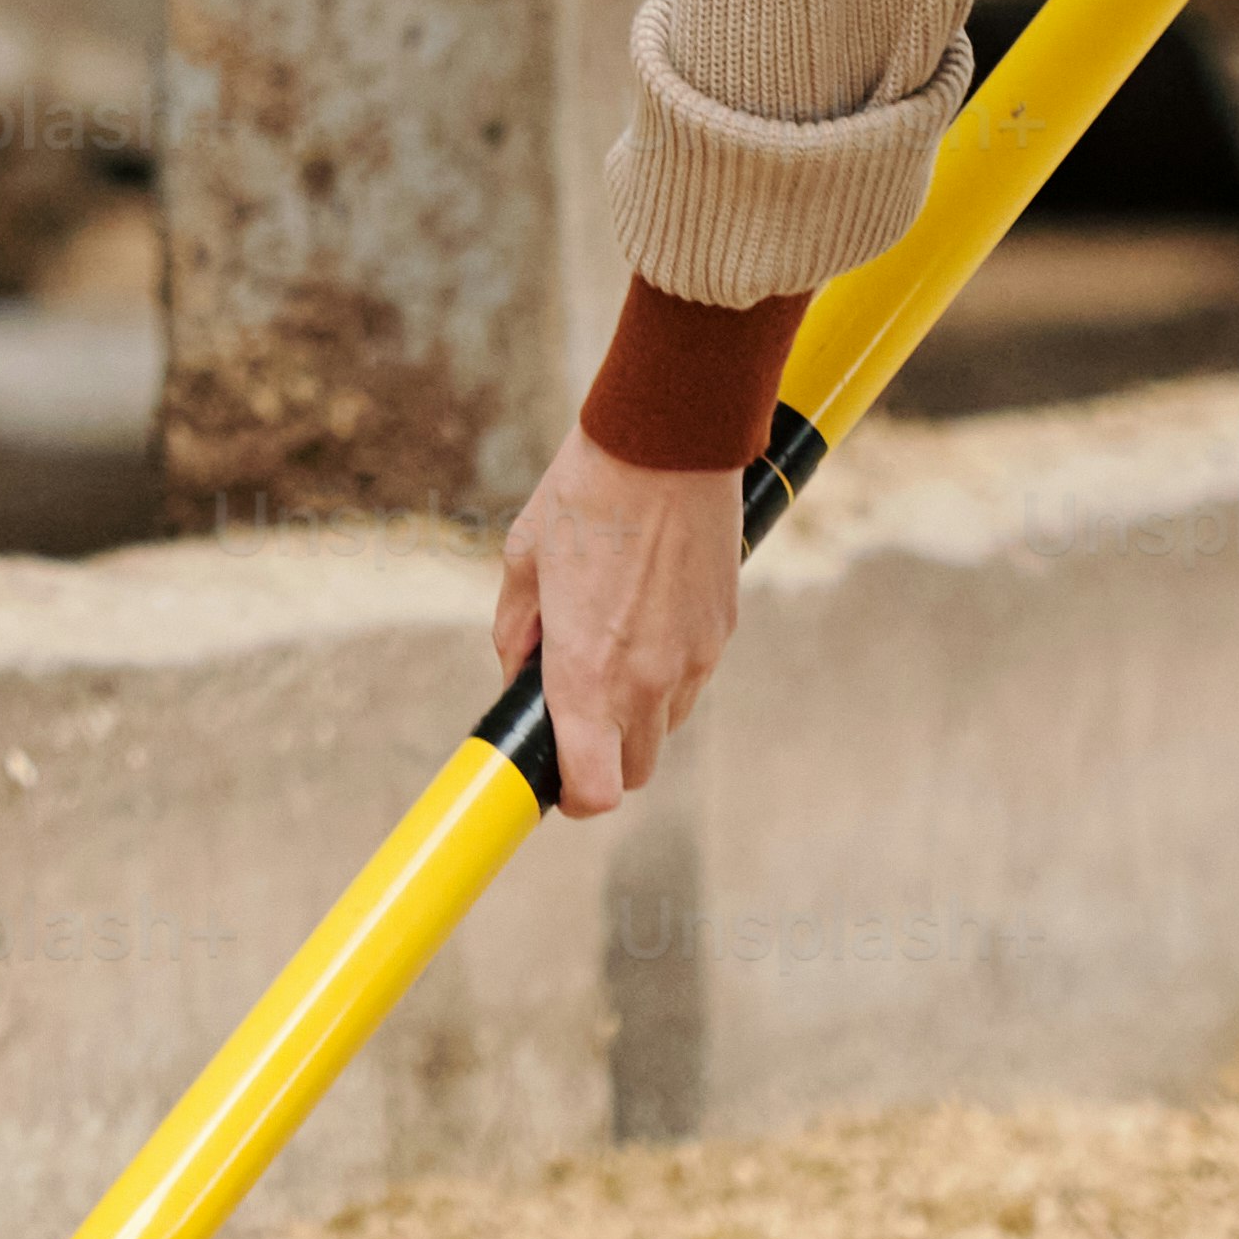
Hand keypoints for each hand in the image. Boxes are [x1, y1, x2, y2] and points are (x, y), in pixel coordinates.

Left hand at [487, 425, 743, 821]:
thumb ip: (516, 631)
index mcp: (587, 672)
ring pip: (666, 725)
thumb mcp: (524, 559)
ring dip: (637, 713)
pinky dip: (668, 672)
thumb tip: (517, 672)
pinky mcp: (722, 631)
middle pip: (634, 771)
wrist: (670, 440)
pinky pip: (692, 679)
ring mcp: (693, 659)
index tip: (553, 778)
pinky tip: (644, 615)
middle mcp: (647, 680)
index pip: (594, 790)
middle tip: (573, 710)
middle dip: (602, 758)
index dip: (571, 798)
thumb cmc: (586, 493)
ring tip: (610, 646)